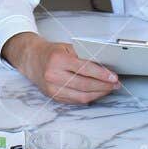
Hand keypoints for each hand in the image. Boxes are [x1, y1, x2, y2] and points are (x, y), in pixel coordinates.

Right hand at [4, 33, 118, 104]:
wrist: (32, 59)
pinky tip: (96, 93)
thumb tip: (105, 66)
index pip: (85, 69)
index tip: (114, 77)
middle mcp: (53, 75)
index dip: (102, 74)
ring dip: (98, 94)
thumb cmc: (51, 52)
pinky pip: (75, 101)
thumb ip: (84, 56)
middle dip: (104, 86)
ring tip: (108, 89)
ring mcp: (52, 88)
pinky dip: (88, 98)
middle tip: (115, 84)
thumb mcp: (67, 48)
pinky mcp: (53, 96)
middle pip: (85, 85)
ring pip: (81, 96)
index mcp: (58, 60)